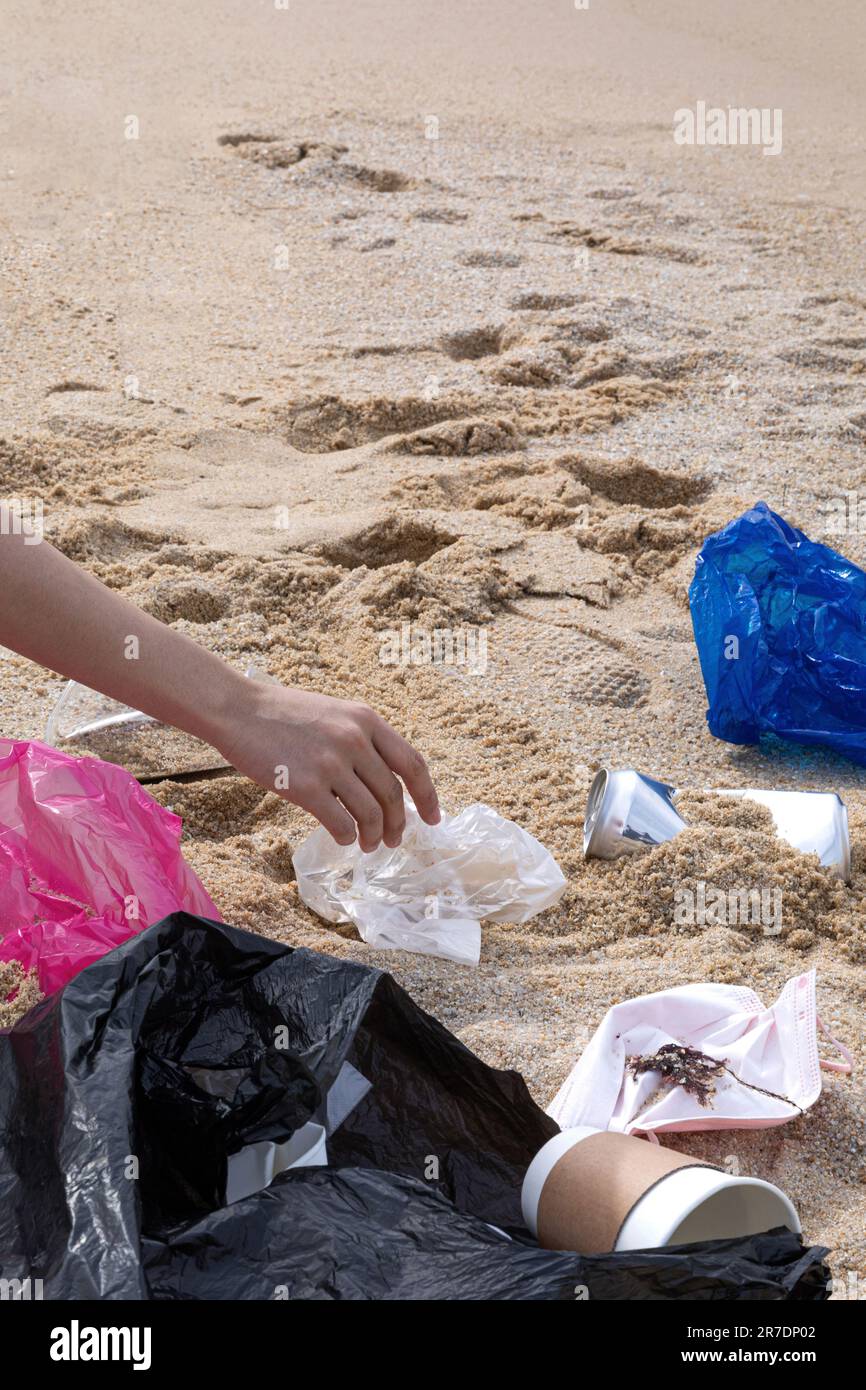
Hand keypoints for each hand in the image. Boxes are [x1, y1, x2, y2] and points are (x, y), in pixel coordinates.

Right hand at [214, 684, 439, 851]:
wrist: (238, 709)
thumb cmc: (284, 714)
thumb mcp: (334, 714)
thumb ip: (362, 741)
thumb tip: (388, 785)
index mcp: (366, 720)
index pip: (413, 764)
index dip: (428, 796)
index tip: (433, 818)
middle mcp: (354, 740)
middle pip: (393, 795)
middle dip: (399, 824)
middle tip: (393, 840)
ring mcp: (330, 764)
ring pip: (371, 814)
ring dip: (374, 836)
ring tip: (368, 845)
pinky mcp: (305, 786)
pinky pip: (341, 824)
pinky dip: (347, 838)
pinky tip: (343, 838)